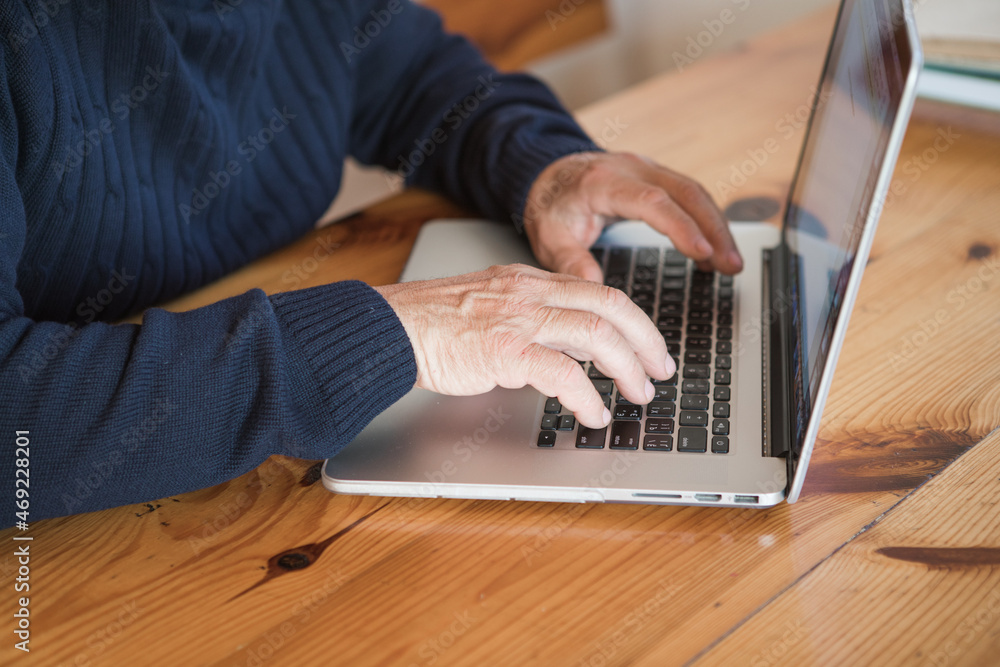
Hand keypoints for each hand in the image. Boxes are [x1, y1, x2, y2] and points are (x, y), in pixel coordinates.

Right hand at [375, 264, 674, 428]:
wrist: (389, 328)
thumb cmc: (429, 324)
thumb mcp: (488, 305)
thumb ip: (525, 316)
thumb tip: (559, 347)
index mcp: (529, 281)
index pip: (599, 291)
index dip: (634, 320)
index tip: (649, 345)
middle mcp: (530, 292)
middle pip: (611, 307)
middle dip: (646, 341)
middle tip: (660, 372)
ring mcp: (518, 318)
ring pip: (596, 335)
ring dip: (626, 369)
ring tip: (638, 394)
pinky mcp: (504, 349)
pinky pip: (562, 373)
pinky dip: (586, 396)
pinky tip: (593, 414)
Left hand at [521, 151, 742, 281]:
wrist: (549, 174)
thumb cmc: (551, 206)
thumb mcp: (548, 237)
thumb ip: (569, 262)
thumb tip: (594, 289)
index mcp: (603, 183)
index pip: (652, 202)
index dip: (681, 227)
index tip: (703, 253)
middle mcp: (631, 169)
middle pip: (685, 193)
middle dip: (714, 230)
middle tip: (732, 266)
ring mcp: (648, 169)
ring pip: (694, 192)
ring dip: (717, 227)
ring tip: (731, 264)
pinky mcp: (657, 176)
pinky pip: (690, 195)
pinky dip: (707, 221)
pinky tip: (715, 251)